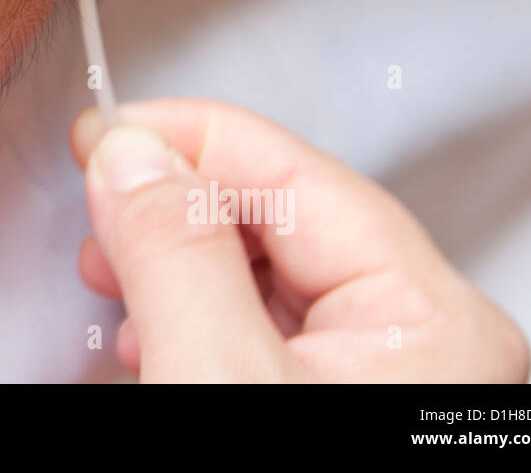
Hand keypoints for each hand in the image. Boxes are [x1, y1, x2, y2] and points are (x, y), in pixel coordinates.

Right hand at [70, 99, 530, 381]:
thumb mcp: (217, 375)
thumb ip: (177, 252)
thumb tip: (132, 155)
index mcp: (431, 319)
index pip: (294, 173)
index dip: (185, 138)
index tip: (103, 131)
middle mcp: (420, 341)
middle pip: (277, 216)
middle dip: (173, 201)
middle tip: (99, 191)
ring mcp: (377, 377)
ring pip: (260, 269)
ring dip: (171, 257)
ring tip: (111, 262)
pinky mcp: (327, 400)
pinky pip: (255, 325)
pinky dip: (188, 312)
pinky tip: (147, 327)